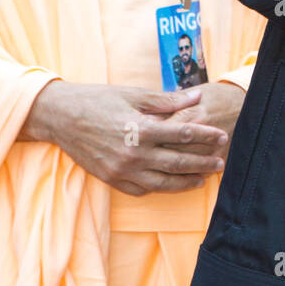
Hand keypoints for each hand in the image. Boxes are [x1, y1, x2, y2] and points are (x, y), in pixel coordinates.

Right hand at [19, 80, 229, 196]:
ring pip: (163, 183)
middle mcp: (133, 154)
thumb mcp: (134, 95)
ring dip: (186, 182)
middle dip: (203, 163)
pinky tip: (172, 184)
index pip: (184, 135)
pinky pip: (141, 190)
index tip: (222, 136)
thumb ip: (167, 100)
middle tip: (221, 162)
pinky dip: (159, 189)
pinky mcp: (111, 180)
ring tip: (203, 179)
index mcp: (142, 129)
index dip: (207, 136)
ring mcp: (122, 170)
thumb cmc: (99, 100)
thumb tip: (196, 97)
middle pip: (178, 163)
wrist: (62, 117)